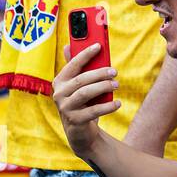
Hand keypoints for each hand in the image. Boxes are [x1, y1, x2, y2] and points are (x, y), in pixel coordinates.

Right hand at [51, 43, 119, 162]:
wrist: (81, 131)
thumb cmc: (83, 102)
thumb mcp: (80, 85)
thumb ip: (77, 67)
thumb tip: (69, 45)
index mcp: (60, 82)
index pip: (72, 65)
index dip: (85, 54)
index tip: (99, 46)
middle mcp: (59, 94)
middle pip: (81, 80)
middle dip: (99, 73)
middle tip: (115, 72)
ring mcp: (65, 108)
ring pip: (85, 93)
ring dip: (103, 87)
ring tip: (116, 85)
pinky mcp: (74, 121)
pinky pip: (92, 111)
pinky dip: (107, 106)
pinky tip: (118, 103)